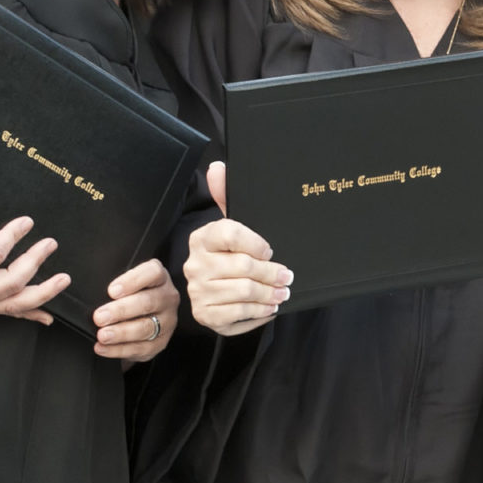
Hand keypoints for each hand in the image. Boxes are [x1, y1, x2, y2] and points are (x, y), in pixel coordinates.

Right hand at [0, 215, 68, 322]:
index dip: (12, 237)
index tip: (27, 221)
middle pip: (11, 282)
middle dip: (35, 262)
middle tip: (51, 243)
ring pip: (14, 303)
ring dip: (43, 291)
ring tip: (64, 279)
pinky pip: (5, 313)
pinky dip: (28, 314)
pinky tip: (47, 315)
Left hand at [92, 260, 178, 362]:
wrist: (141, 318)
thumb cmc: (130, 295)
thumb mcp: (124, 282)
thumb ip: (111, 283)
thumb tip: (80, 285)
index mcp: (159, 278)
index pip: (153, 273)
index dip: (132, 281)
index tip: (111, 291)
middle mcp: (167, 298)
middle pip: (148, 302)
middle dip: (121, 310)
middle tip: (100, 317)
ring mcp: (167, 321)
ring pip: (146, 327)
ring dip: (121, 332)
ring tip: (102, 335)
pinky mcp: (161, 342)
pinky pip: (141, 348)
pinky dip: (119, 349)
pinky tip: (103, 348)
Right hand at [183, 161, 290, 336]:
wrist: (214, 287)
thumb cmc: (230, 253)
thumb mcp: (233, 225)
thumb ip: (227, 196)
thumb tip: (217, 167)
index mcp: (202, 238)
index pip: (230, 233)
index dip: (255, 242)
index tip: (270, 249)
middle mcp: (195, 264)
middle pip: (244, 267)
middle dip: (272, 273)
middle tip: (288, 277)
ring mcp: (198, 291)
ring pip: (244, 292)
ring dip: (270, 294)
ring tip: (283, 293)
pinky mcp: (205, 315)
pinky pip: (238, 315)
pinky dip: (259, 313)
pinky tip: (268, 307)